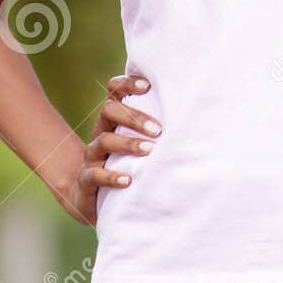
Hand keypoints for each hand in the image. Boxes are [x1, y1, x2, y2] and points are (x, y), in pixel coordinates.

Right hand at [56, 73, 159, 225]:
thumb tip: (196, 121)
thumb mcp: (140, 144)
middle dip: (134, 117)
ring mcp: (92, 156)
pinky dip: (111, 177)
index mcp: (114, 119)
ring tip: (150, 150)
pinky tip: (128, 180)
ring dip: (129, 144)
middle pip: (109, 111)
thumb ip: (157, 130)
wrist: (94, 198)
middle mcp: (101, 132)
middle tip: (159, 130)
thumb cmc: (126, 164)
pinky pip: (94, 175)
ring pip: (104, 141)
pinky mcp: (86, 180)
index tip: (148, 86)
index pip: (114, 91)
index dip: (127, 84)